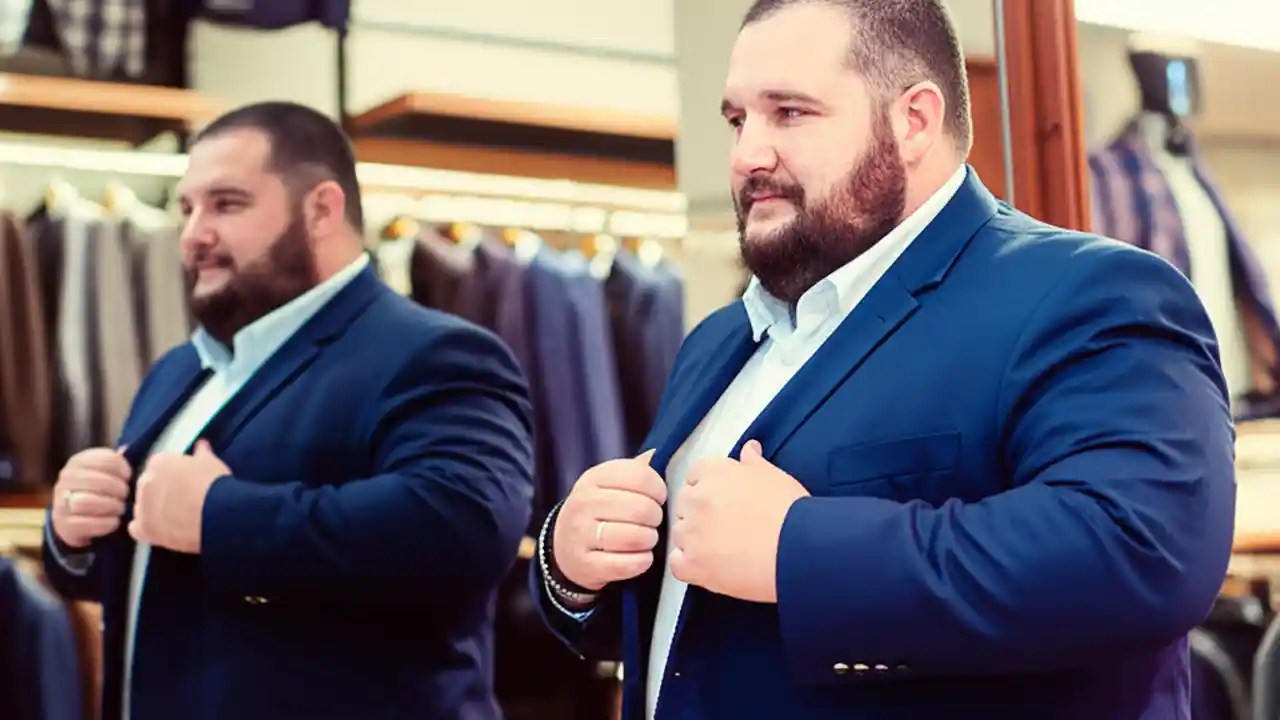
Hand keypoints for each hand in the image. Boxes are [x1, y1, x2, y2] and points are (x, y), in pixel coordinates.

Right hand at [51, 447, 131, 547]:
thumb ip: (115, 462)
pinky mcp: (64, 525)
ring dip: (111, 506)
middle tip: (126, 495)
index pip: (106, 458)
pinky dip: (106, 523)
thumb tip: (126, 449)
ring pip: (88, 502)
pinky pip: (87, 523)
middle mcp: (66, 479)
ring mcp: (61, 502)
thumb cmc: (96, 490)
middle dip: (119, 489)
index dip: (122, 468)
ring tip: (120, 508)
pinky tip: (113, 521)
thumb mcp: (104, 472)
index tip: (128, 477)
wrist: (73, 519)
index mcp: (78, 462)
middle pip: (99, 481)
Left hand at [129, 440, 230, 553]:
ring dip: (152, 511)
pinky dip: (146, 529)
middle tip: (179, 500)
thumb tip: (201, 444)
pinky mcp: (144, 528)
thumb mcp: (211, 462)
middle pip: (147, 486)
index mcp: (158, 462)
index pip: (157, 466)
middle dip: (159, 492)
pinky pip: (136, 529)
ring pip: (141, 507)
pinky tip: (161, 530)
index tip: (182, 482)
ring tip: (174, 518)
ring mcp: (141, 506)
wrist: (216, 512)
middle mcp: (144, 482)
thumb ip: (202, 452)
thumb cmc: (214, 483)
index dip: (170, 475)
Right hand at [553, 450, 666, 591]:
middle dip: (657, 517)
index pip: (641, 476)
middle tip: (653, 521)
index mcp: (593, 478)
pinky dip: (643, 561)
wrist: (566, 545)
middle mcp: (583, 504)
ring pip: (637, 537)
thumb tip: (659, 452)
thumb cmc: (600, 509)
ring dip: (651, 540)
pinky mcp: (586, 565)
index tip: (659, 497)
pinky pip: (630, 564)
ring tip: (647, 537)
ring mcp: (581, 535)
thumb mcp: (610, 483)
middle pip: (642, 509)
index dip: (659, 489)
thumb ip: (636, 469)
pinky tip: (640, 555)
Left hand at [670, 440, 808, 602]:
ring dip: (694, 539)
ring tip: (722, 549)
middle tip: (726, 526)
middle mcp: (695, 499)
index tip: (724, 501)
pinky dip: (689, 565)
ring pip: (679, 533)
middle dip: (699, 512)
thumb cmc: (788, 508)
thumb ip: (753, 461)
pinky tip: (710, 566)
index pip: (695, 475)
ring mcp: (690, 533)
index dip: (709, 488)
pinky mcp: (692, 564)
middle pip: (684, 503)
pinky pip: (677, 563)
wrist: (797, 548)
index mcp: (712, 473)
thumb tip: (749, 447)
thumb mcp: (773, 475)